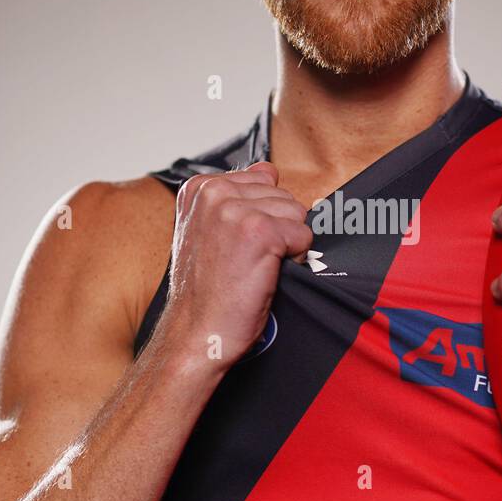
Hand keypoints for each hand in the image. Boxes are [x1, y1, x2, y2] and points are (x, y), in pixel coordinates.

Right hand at [157, 161, 312, 373]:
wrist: (196, 333)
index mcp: (199, 187)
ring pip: (297, 213)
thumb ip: (237, 196)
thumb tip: (268, 168)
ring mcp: (236, 210)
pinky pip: (304, 235)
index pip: (263, 179)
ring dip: (286, 244)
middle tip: (247, 261)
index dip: (262, 216)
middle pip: (283, 195)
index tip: (238, 244)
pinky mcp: (260, 231)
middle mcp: (214, 191)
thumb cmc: (206, 290)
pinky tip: (265, 274)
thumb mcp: (209, 230)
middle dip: (277, 228)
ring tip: (254, 267)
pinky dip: (295, 259)